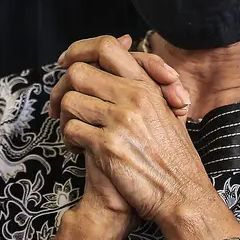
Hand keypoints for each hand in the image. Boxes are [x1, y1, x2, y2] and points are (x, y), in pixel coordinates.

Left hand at [56, 36, 214, 225]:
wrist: (181, 193)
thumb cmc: (172, 155)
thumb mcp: (166, 109)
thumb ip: (146, 80)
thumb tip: (124, 45)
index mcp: (146, 85)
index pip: (106, 47)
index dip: (80, 50)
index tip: (66, 62)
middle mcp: (133, 97)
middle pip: (79, 73)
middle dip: (63, 90)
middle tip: (58, 107)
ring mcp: (120, 120)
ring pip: (70, 101)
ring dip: (65, 118)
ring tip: (75, 133)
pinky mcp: (108, 146)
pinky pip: (72, 130)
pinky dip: (70, 141)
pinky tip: (80, 151)